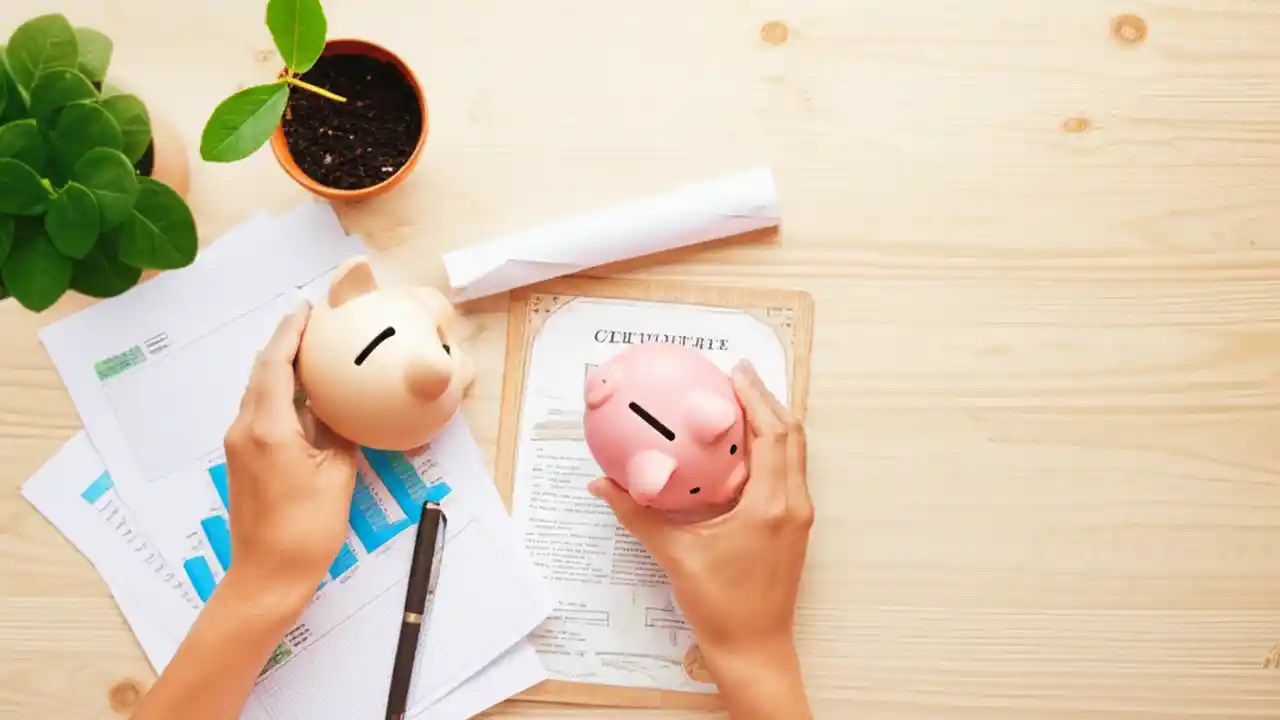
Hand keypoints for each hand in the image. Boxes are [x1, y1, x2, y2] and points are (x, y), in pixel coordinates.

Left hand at [221, 303, 357, 608]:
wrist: (268, 576)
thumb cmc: (306, 531)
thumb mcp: (338, 473)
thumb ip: (338, 431)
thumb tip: (343, 407)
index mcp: (268, 428)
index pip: (276, 364)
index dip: (290, 332)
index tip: (307, 308)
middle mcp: (245, 430)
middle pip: (263, 373)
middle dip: (286, 344)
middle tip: (315, 324)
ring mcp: (240, 445)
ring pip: (260, 393)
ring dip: (282, 369)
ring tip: (313, 353)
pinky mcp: (243, 460)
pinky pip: (260, 414)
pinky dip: (281, 395)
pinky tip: (305, 397)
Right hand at [589, 360, 812, 717]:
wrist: (754, 648)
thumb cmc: (721, 607)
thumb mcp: (674, 555)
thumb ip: (637, 515)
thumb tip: (604, 486)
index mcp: (770, 506)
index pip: (773, 434)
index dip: (757, 397)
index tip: (735, 371)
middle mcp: (792, 505)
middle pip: (792, 435)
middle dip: (768, 400)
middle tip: (738, 377)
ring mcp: (798, 517)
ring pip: (795, 453)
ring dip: (774, 423)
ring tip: (743, 402)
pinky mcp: (795, 528)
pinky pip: (790, 474)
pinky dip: (773, 449)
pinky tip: (744, 448)